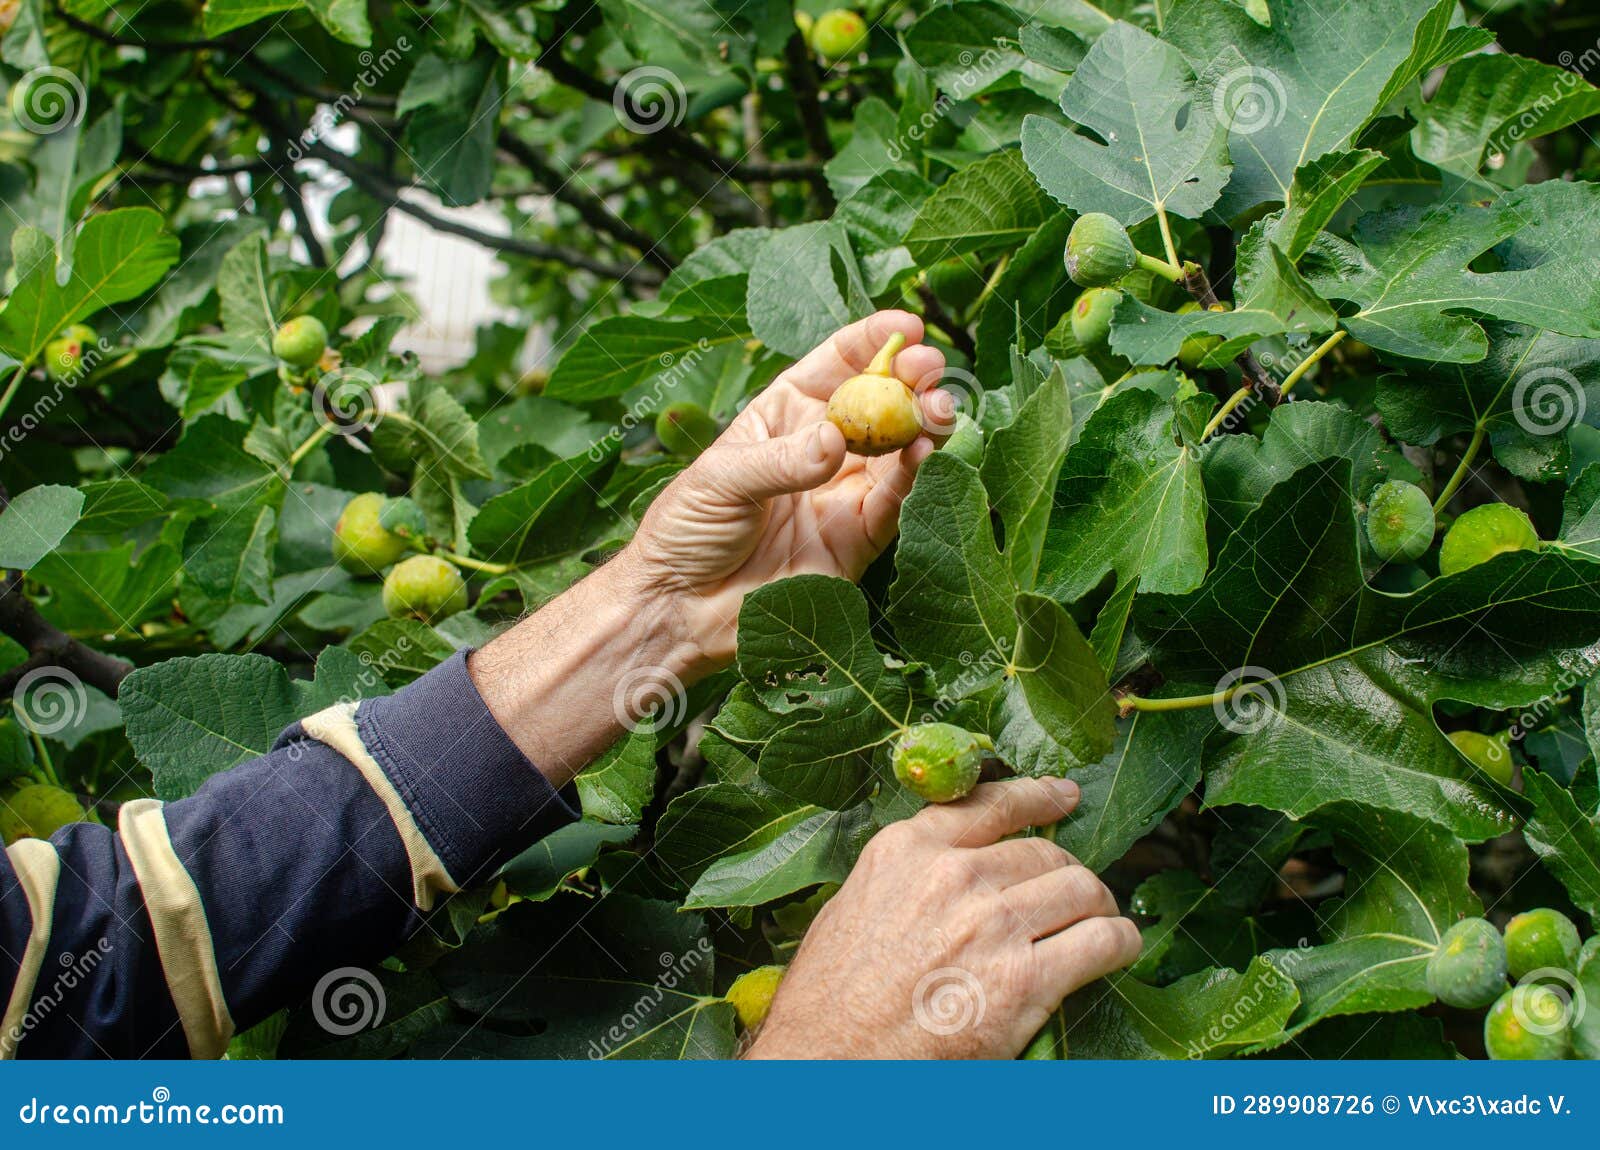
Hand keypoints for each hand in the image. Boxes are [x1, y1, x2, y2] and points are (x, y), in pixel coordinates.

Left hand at [471, 311, 948, 784]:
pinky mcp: (857, 539)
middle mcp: (823, 447)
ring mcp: (843, 492)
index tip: (910, 326)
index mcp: (785, 413)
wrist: (680, 607)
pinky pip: (896, 502)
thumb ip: (781, 460)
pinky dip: (914, 477)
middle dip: (912, 380)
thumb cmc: (685, 530)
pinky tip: (922, 454)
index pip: (838, 363)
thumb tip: (837, 441)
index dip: (875, 340)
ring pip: (901, 448)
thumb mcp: (720, 479)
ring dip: (926, 425)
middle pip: (881, 401)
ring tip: (938, 411)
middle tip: (931, 372)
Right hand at [745, 778, 1142, 1059]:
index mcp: (906, 851)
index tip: (1063, 797)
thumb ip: (905, 876)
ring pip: (1080, 889)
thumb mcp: (852, 906)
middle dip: (1067, 872)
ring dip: (1099, 905)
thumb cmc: (829, 999)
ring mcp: (991, 924)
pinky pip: (1100, 942)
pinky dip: (1120, 943)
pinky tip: (1120, 950)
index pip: (990, 805)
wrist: (827, 1063)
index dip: (1037, 797)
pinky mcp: (1024, 981)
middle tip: (1076, 894)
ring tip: (1101, 921)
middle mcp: (953, 875)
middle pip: (1043, 852)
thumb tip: (951, 867)